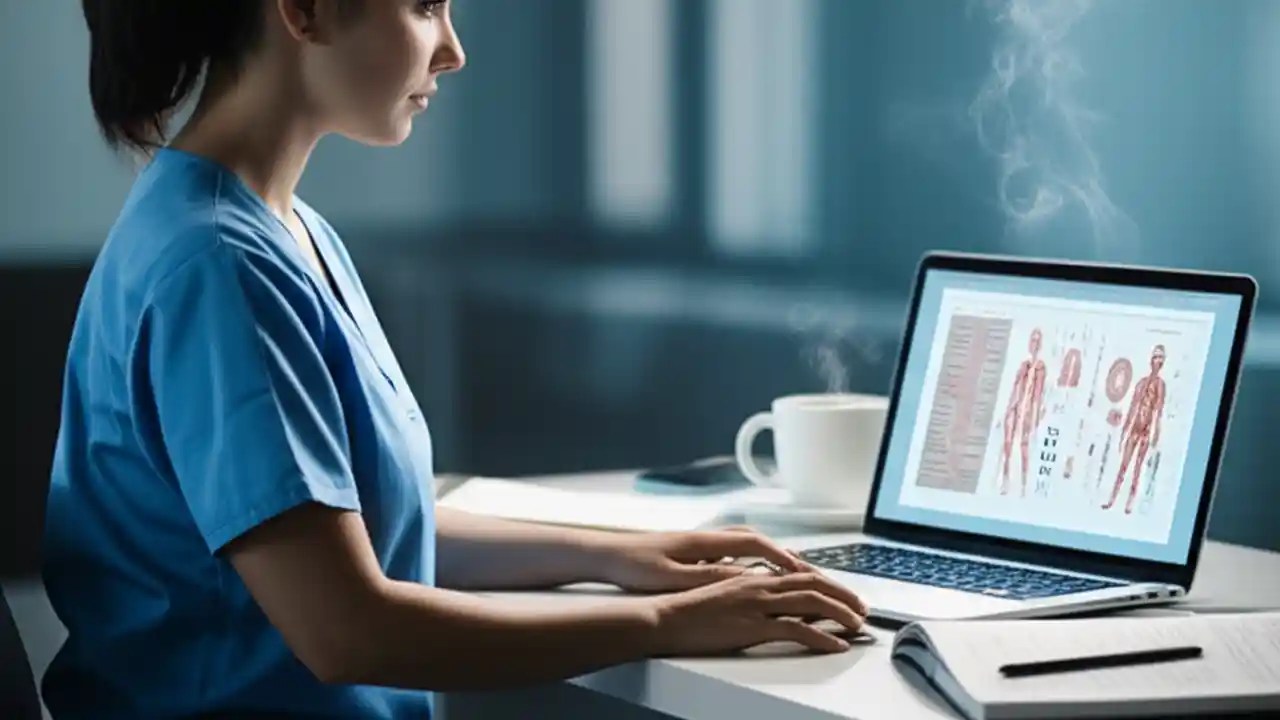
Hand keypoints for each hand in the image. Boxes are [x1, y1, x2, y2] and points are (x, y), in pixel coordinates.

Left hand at [600, 526, 811, 592]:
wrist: (606, 554)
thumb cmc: (633, 566)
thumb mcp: (670, 577)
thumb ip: (707, 576)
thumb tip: (742, 577)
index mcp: (703, 541)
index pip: (754, 544)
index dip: (781, 557)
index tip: (803, 571)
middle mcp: (707, 537)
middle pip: (757, 540)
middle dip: (786, 554)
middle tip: (811, 572)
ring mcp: (701, 542)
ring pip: (747, 543)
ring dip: (772, 555)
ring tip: (795, 572)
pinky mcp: (695, 551)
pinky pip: (735, 551)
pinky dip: (754, 559)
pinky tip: (759, 574)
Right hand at [648, 571, 868, 655]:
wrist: (665, 619)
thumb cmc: (689, 611)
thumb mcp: (725, 595)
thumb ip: (751, 594)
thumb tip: (774, 601)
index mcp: (754, 576)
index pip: (801, 574)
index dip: (829, 583)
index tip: (845, 594)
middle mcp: (760, 584)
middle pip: (813, 583)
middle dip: (843, 594)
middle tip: (862, 608)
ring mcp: (758, 604)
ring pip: (812, 602)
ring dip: (841, 613)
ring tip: (857, 624)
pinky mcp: (753, 626)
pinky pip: (797, 630)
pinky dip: (822, 637)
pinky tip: (835, 644)